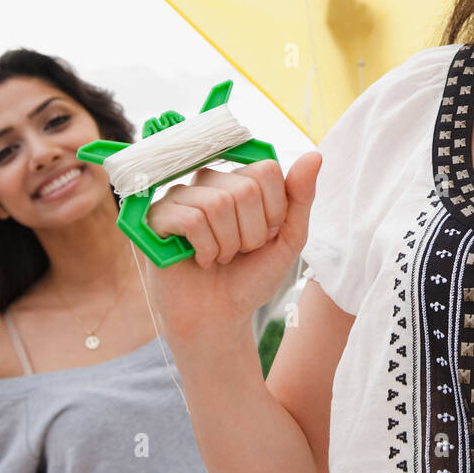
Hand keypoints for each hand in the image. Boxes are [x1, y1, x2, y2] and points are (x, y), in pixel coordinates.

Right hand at [141, 152, 321, 340]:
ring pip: (218, 204)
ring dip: (227, 244)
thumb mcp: (288, 239)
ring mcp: (182, 195)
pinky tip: (200, 259)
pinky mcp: (159, 216)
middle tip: (240, 251)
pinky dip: (205, 249)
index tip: (265, 235)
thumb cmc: (252, 276)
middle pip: (244, 189)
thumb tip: (314, 155)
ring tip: (220, 256)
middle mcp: (211, 180)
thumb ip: (301, 197)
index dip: (273, 211)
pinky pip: (191, 220)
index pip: (266, 170)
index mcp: (242, 179)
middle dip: (251, 233)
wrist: (219, 317)